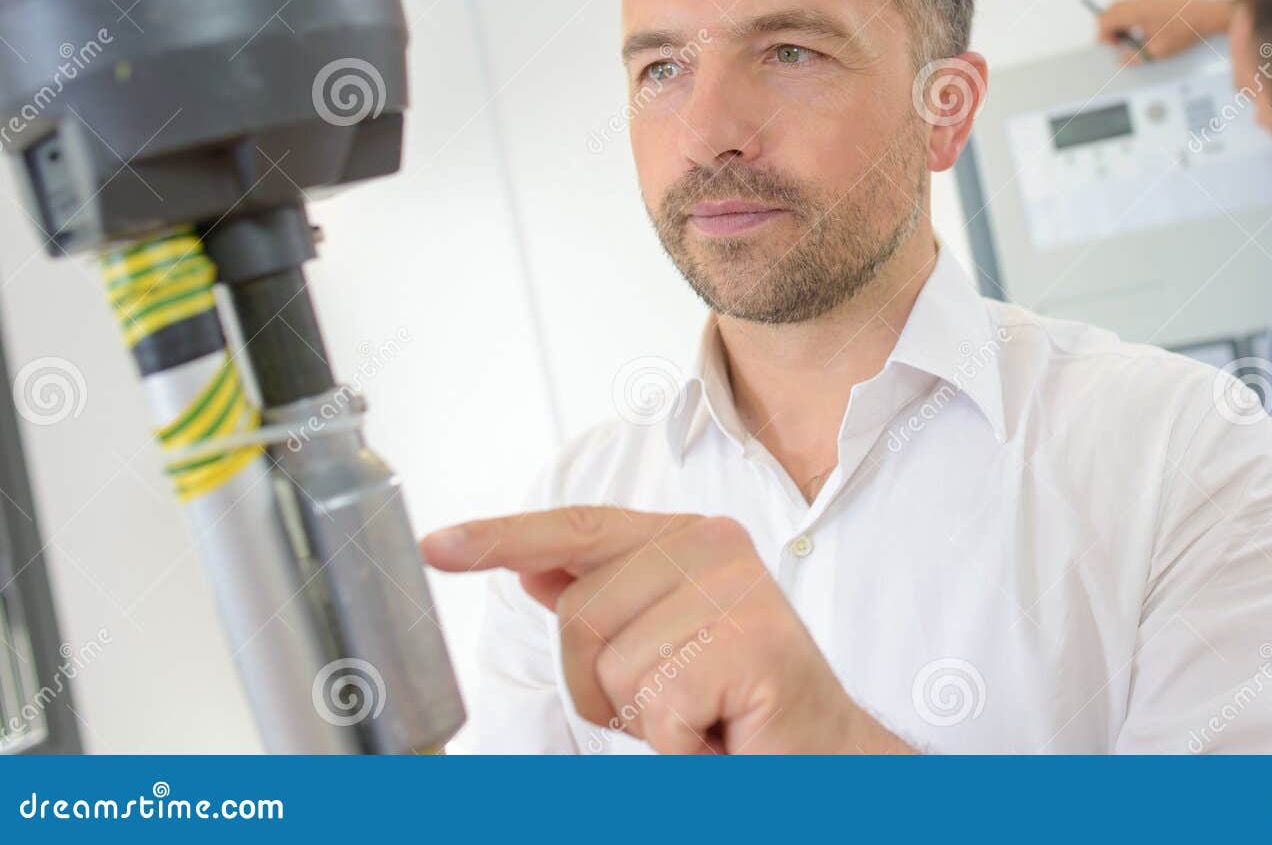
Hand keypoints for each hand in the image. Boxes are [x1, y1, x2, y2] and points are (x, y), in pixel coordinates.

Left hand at [422, 506, 912, 754]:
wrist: (821, 756)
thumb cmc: (736, 702)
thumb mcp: (656, 645)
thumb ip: (602, 598)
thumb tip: (531, 564)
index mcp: (688, 537)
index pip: (577, 529)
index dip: (501, 539)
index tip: (437, 547)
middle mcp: (714, 546)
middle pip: (580, 616)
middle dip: (604, 685)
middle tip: (673, 703)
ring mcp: (736, 590)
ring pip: (613, 667)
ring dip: (645, 718)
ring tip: (702, 714)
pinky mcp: (751, 642)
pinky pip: (658, 706)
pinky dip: (678, 742)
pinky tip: (721, 729)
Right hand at [1095, 0, 1234, 63]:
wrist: (1209, 15)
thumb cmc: (1186, 29)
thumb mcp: (1157, 51)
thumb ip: (1135, 57)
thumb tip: (1122, 58)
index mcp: (1135, 12)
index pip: (1105, 19)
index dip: (1103, 35)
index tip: (1109, 46)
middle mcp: (1139, 1)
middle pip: (1110, 10)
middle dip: (1109, 27)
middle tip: (1117, 43)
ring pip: (1121, 7)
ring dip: (1120, 22)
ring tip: (1131, 38)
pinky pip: (1134, 6)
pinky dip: (1130, 18)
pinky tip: (1142, 31)